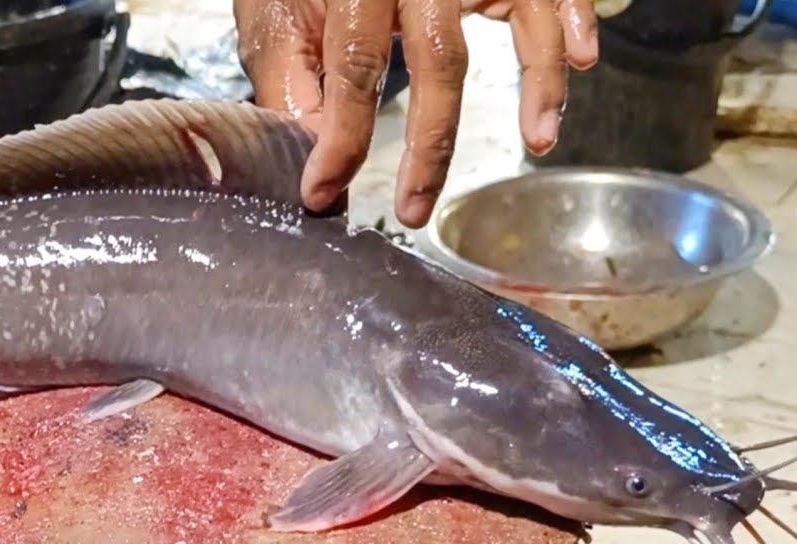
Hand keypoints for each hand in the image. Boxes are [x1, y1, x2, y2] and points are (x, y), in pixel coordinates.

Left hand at [234, 0, 597, 227]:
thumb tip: (310, 155)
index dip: (341, 139)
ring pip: (519, 21)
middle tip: (413, 209)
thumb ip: (290, 77)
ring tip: (538, 142)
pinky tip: (582, 61)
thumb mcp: (276, 11)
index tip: (323, 193)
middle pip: (438, 60)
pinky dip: (575, 21)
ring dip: (538, 85)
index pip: (354, 68)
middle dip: (429, 146)